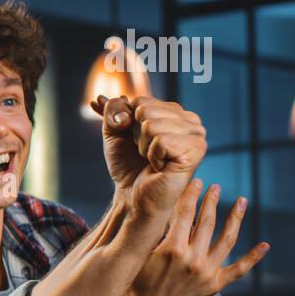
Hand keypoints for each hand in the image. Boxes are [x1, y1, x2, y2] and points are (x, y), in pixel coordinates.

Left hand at [92, 94, 206, 236]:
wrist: (132, 196)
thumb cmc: (128, 166)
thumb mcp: (113, 133)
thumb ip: (111, 111)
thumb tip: (98, 99)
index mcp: (174, 112)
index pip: (140, 100)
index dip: (127, 123)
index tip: (135, 142)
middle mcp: (190, 120)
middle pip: (144, 109)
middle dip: (135, 135)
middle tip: (145, 153)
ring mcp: (196, 134)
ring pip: (151, 124)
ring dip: (144, 146)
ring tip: (153, 160)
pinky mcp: (197, 150)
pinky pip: (161, 140)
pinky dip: (153, 155)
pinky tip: (160, 166)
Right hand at [121, 179, 269, 295]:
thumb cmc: (137, 283)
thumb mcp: (140, 255)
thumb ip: (154, 234)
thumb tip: (164, 209)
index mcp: (172, 249)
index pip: (184, 213)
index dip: (191, 194)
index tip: (196, 181)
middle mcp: (193, 259)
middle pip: (206, 222)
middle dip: (211, 201)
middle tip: (216, 186)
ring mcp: (207, 273)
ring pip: (227, 240)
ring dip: (236, 218)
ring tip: (242, 201)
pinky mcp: (215, 285)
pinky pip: (239, 270)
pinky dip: (253, 258)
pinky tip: (265, 245)